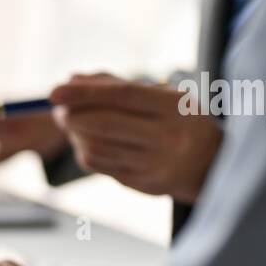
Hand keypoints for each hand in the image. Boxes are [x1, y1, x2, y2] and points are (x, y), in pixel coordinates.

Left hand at [49, 74, 221, 202]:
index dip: (84, 93)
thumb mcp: (160, 96)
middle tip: (59, 110)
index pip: (121, 96)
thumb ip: (117, 85)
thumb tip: (71, 79)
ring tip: (74, 125)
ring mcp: (155, 165)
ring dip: (75, 135)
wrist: (211, 165)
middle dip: (72, 116)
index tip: (54, 92)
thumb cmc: (178, 121)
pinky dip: (85, 151)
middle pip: (103, 125)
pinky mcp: (143, 185)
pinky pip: (100, 167)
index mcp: (173, 107)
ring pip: (96, 149)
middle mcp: (166, 138)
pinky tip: (89, 143)